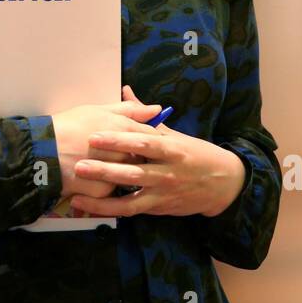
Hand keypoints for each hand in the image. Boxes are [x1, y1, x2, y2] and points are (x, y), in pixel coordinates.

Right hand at [51, 96, 163, 198]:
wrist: (41, 152)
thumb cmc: (67, 126)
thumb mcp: (97, 110)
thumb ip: (130, 110)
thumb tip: (156, 109)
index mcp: (124, 129)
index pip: (150, 136)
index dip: (148, 140)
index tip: (144, 142)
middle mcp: (123, 152)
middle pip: (140, 158)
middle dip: (132, 157)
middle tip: (115, 154)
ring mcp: (114, 173)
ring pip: (127, 175)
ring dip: (120, 172)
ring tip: (99, 165)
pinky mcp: (103, 191)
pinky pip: (111, 190)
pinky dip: (104, 185)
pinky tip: (91, 178)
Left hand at [68, 85, 245, 217]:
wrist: (223, 184)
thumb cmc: (195, 154)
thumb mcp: (175, 133)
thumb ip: (146, 117)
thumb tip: (125, 90)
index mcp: (171, 149)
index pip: (143, 143)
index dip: (118, 141)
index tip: (94, 136)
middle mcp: (167, 173)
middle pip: (133, 173)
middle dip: (105, 171)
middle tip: (79, 166)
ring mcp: (163, 194)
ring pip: (131, 200)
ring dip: (103, 200)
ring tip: (78, 195)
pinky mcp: (160, 209)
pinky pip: (134, 211)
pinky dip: (113, 211)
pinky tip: (92, 208)